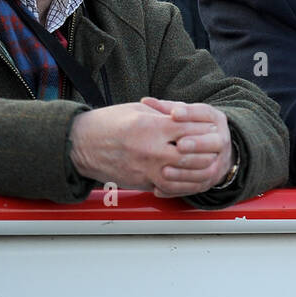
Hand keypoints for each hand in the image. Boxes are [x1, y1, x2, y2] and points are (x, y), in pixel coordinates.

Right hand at [69, 98, 232, 197]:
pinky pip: (166, 186)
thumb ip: (163, 115)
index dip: (203, 128)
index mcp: (150, 127)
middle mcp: (150, 150)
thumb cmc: (107, 122)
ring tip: (206, 163)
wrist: (79, 144)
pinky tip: (187, 177)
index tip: (212, 126)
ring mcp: (145, 169)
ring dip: (197, 170)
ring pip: (181, 174)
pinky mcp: (140, 182)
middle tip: (215, 146)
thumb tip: (185, 117)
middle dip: (206, 150)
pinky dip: (180, 183)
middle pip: (190, 153)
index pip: (189, 129)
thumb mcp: (137, 110)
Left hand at [138, 97, 234, 196]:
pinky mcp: (209, 180)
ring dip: (186, 170)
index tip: (174, 114)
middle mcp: (220, 140)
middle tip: (180, 145)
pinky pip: (196, 186)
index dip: (190, 114)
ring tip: (165, 170)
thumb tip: (146, 101)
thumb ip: (166, 109)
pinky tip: (161, 187)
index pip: (205, 114)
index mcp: (215, 120)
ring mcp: (218, 161)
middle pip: (214, 142)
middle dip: (197, 143)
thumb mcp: (184, 116)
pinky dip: (179, 187)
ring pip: (206, 167)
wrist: (214, 151)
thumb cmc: (192, 129)